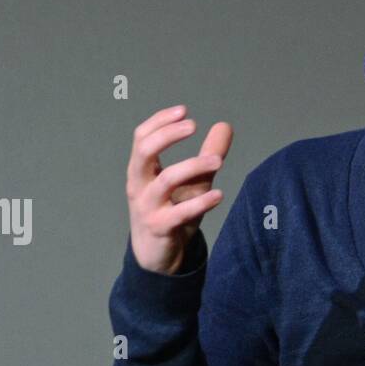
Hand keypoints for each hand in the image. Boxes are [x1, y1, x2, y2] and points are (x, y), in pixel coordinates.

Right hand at [126, 105, 231, 273]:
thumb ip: (207, 154)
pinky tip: (219, 195)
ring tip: (218, 161)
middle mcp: (139, 185)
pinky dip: (201, 203)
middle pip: (145, 151)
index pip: (142, 137)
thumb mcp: (191, 181)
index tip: (184, 110)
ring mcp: (148, 207)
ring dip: (193, 166)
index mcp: (141, 170)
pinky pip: (180, 212)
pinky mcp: (161, 227)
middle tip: (193, 125)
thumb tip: (225, 126)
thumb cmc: (171, 211)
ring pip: (166, 180)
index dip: (160, 121)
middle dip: (168, 135)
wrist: (156, 255)